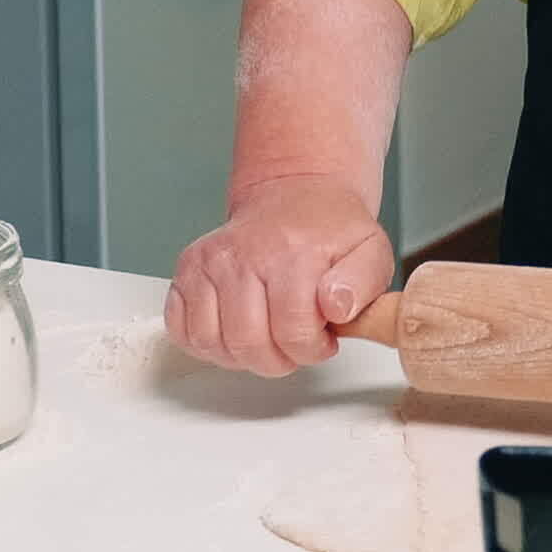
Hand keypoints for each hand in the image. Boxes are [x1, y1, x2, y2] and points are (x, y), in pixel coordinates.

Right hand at [164, 174, 396, 379]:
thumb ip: (363, 284)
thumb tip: (336, 306)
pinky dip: (206, 342)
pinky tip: (234, 329)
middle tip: (294, 343)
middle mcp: (243, 254)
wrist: (294, 192)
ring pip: (211, 343)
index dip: (312, 350)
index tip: (322, 339)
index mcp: (291, 253)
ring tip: (267, 335)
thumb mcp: (370, 251)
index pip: (293, 332)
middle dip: (278, 359)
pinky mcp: (187, 269)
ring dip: (242, 355)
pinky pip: (180, 329)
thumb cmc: (330, 230)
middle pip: (248, 344)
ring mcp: (209, 262)